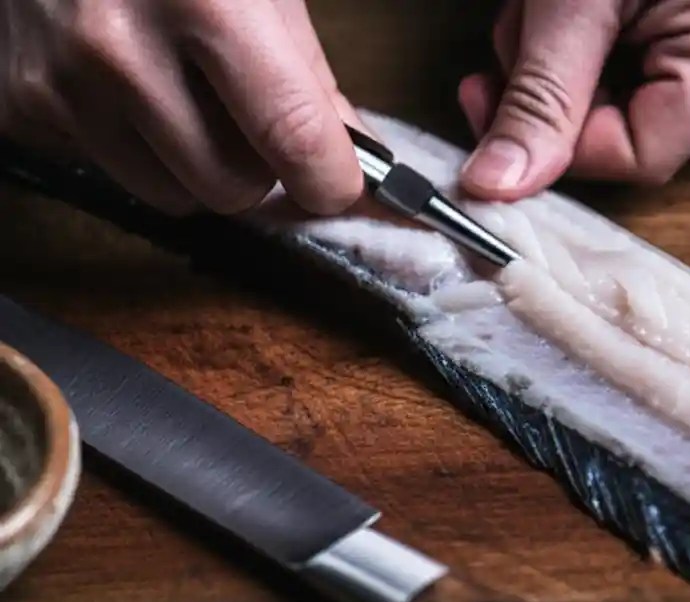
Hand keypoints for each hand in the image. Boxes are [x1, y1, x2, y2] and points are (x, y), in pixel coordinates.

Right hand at [0, 0, 363, 215]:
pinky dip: (132, 147)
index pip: (292, 136)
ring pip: (172, 196)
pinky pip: (110, 175)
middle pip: (231, 187)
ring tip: (180, 92)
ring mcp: (60, 82)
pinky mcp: (20, 106)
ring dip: (193, 165)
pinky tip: (123, 86)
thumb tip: (359, 165)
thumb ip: (309, 76)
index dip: (331, 180)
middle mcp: (121, 48)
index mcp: (204, 3)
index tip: (343, 187)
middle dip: (256, 167)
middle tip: (247, 115)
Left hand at [458, 0, 689, 201]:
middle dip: (555, 91)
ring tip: (538, 2)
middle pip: (636, 123)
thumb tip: (500, 184)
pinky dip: (592, 38)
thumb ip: (539, 93)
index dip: (560, 145)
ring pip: (632, 91)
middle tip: (508, 41)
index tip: (493, 105)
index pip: (642, 154)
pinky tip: (573, 4)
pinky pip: (648, 55)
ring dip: (565, 62)